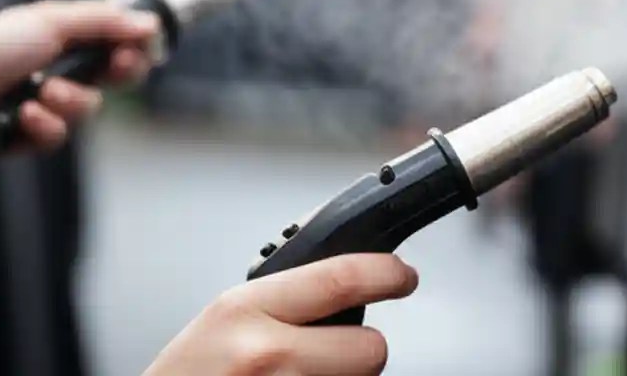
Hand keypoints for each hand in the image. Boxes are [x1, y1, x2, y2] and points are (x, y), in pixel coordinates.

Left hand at [0, 0, 158, 151]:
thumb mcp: (51, 21)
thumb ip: (105, 22)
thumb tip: (152, 23)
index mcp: (66, 39)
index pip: (119, 44)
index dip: (135, 48)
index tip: (139, 47)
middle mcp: (61, 70)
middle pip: (115, 79)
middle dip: (118, 73)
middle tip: (114, 67)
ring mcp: (46, 105)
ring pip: (88, 111)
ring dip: (69, 101)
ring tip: (40, 94)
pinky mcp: (30, 137)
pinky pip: (58, 137)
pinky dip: (44, 126)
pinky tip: (23, 116)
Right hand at [144, 254, 418, 375]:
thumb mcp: (224, 319)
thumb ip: (284, 297)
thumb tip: (349, 273)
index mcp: (243, 310)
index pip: (340, 278)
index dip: (385, 273)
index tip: (402, 275)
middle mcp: (264, 354)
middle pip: (370, 348)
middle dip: (362, 348)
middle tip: (336, 350)